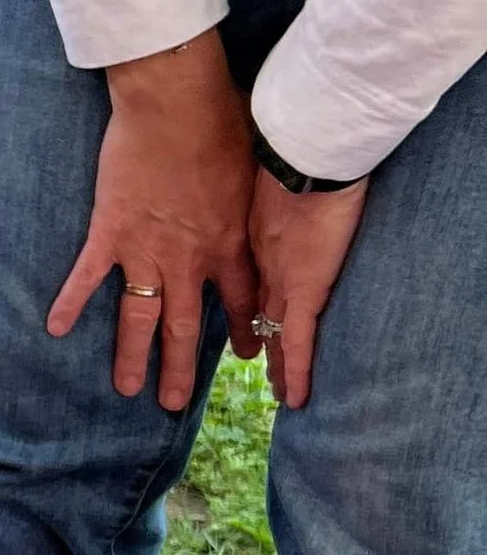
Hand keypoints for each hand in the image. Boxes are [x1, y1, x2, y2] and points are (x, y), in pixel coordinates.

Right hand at [47, 29, 256, 409]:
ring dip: (131, 356)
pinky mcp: (110, 231)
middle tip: (175, 404)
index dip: (247, 332)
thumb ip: (256, 198)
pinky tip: (55, 329)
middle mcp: (189, 259)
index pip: (242, 301)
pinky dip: (70, 302)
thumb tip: (274, 198)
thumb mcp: (255, 167)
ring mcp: (146, 250)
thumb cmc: (223, 122)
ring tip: (126, 388)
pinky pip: (88, 277)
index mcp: (229, 243)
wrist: (176, 104)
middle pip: (187, 328)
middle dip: (182, 369)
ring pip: (139, 317)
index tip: (250, 357)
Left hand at [249, 170, 368, 408]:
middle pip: (262, 310)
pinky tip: (293, 398)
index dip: (253, 300)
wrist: (307, 156)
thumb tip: (286, 188)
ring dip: (276, 363)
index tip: (248, 316)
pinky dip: (296, 370)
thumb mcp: (274, 178)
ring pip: (274, 332)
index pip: (257, 280)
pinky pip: (297, 339)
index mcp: (262, 239)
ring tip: (275, 392)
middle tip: (250, 362)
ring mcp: (281, 279)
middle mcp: (267, 265)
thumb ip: (275, 196)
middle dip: (257, 337)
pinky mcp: (303, 290)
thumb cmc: (299, 156)